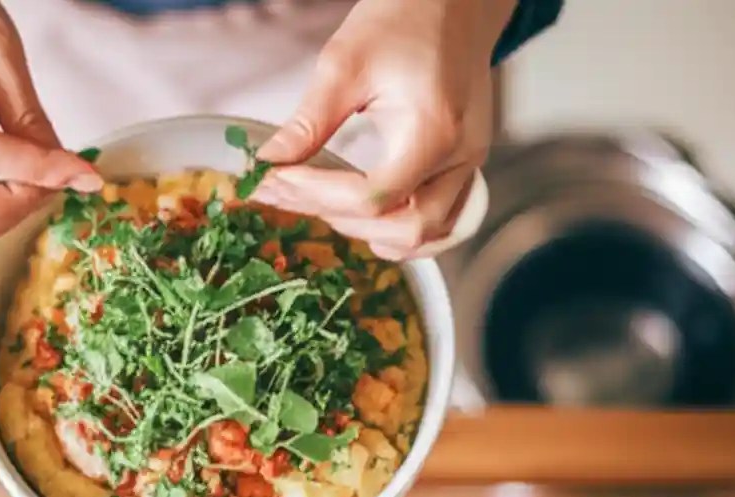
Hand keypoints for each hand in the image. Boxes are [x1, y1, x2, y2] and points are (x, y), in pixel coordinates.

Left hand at [254, 0, 515, 259]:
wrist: (452, 1)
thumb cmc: (402, 20)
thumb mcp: (343, 64)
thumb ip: (308, 122)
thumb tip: (267, 162)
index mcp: (433, 131)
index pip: (373, 196)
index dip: (316, 197)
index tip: (274, 180)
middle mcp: (460, 156)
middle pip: (406, 228)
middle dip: (340, 220)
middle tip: (290, 195)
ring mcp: (468, 164)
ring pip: (430, 235)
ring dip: (373, 234)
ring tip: (321, 206)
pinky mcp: (464, 165)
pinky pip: (444, 223)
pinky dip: (402, 232)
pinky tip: (362, 219)